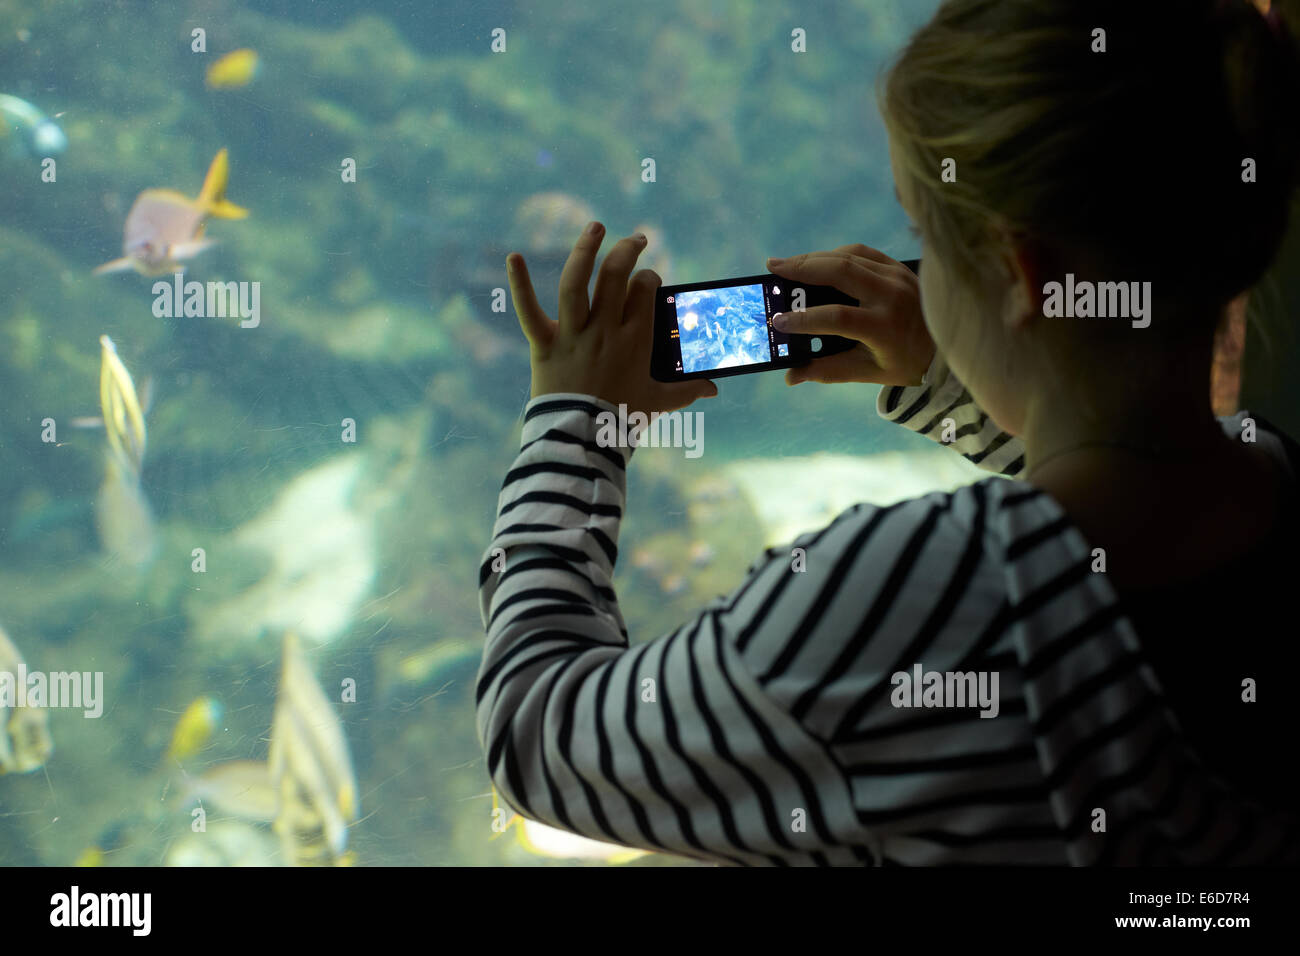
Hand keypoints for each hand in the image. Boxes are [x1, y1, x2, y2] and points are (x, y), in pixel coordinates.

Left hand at [508, 222, 716, 416]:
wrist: (581, 441)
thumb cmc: (622, 420)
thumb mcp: (659, 402)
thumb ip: (687, 390)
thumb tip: (714, 388)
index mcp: (634, 340)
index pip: (645, 290)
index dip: (649, 278)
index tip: (647, 281)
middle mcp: (604, 330)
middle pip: (615, 276)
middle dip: (627, 251)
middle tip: (635, 240)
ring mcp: (572, 335)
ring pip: (575, 283)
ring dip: (585, 250)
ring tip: (596, 227)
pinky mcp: (543, 345)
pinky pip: (529, 311)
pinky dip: (518, 284)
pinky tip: (513, 256)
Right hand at [766, 244, 934, 386]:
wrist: (944, 345)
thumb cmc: (903, 362)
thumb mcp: (867, 373)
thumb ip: (827, 371)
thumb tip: (790, 376)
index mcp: (885, 328)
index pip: (838, 317)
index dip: (804, 318)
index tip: (778, 321)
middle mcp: (892, 296)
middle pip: (841, 271)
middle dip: (803, 268)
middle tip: (773, 268)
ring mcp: (897, 276)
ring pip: (849, 256)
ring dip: (814, 258)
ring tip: (787, 265)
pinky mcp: (898, 266)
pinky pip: (862, 252)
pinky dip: (835, 254)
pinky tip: (817, 262)